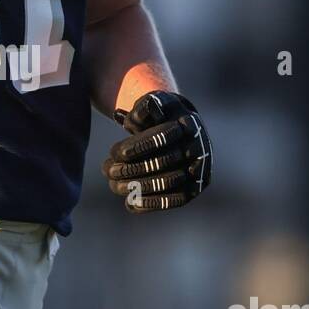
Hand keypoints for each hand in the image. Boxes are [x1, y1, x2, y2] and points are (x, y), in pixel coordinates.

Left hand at [102, 90, 211, 212]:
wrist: (183, 131)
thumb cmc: (161, 117)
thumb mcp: (153, 105)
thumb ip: (142, 109)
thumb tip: (126, 117)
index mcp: (189, 122)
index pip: (164, 135)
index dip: (139, 145)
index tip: (115, 152)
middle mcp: (200, 146)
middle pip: (165, 161)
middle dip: (133, 168)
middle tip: (108, 171)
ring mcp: (200, 168)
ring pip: (169, 181)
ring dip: (138, 186)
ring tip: (114, 185)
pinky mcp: (197, 187)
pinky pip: (175, 199)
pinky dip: (152, 203)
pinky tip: (130, 203)